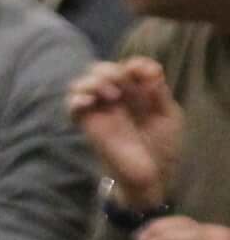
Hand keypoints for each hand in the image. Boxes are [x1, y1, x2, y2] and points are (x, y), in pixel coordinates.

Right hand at [69, 58, 183, 211]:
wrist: (151, 175)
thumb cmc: (162, 146)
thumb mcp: (168, 115)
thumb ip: (158, 92)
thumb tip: (148, 71)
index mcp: (136, 93)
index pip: (128, 67)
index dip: (136, 64)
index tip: (149, 75)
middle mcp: (115, 99)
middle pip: (100, 69)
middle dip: (110, 70)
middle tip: (122, 87)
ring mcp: (100, 112)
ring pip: (81, 84)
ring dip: (93, 81)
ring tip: (110, 94)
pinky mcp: (88, 126)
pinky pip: (71, 107)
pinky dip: (76, 99)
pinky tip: (90, 102)